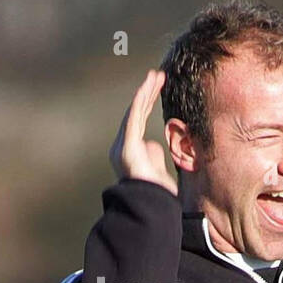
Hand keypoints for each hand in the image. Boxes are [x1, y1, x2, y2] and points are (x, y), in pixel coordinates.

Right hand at [109, 70, 177, 195]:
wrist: (150, 206)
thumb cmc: (156, 195)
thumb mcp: (158, 171)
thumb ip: (154, 156)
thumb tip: (153, 144)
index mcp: (130, 150)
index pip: (140, 121)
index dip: (148, 104)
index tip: (157, 88)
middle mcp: (123, 144)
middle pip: (137, 113)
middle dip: (148, 93)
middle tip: (158, 76)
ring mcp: (124, 143)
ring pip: (136, 111)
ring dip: (147, 92)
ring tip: (157, 76)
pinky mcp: (128, 143)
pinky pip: (135, 116)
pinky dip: (142, 100)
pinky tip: (149, 86)